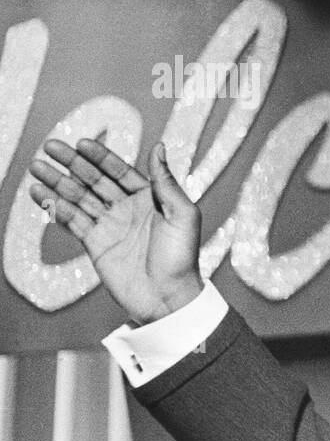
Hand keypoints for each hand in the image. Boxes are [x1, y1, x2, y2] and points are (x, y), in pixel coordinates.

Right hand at [28, 138, 202, 324]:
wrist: (168, 298)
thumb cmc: (182, 257)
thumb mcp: (183, 215)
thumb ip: (166, 182)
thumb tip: (159, 146)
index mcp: (150, 198)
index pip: (120, 171)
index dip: (101, 157)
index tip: (81, 143)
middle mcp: (128, 208)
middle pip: (95, 180)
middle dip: (72, 163)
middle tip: (50, 146)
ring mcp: (110, 226)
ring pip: (79, 197)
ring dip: (57, 182)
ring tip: (36, 167)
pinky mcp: (96, 244)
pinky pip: (72, 220)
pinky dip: (55, 207)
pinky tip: (39, 193)